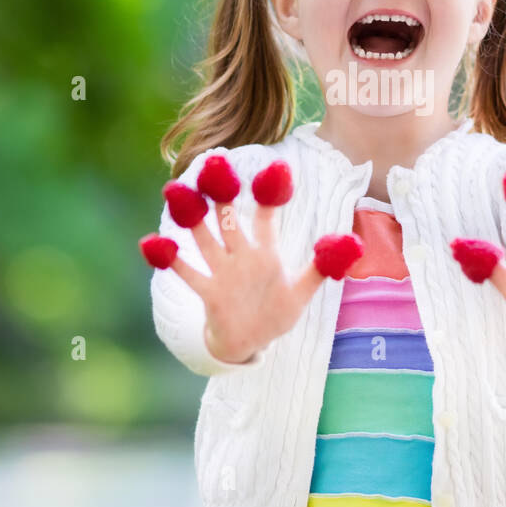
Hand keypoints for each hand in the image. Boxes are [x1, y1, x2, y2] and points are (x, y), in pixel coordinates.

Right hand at [140, 157, 363, 364]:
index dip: (270, 192)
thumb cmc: (275, 314)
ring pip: (204, 238)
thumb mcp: (301, 293)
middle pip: (228, 218)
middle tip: (214, 163)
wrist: (249, 343)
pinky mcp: (207, 291)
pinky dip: (170, 260)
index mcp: (264, 251)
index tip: (275, 167)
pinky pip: (186, 272)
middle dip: (222, 193)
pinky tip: (153, 242)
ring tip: (176, 190)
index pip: (265, 215)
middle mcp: (239, 255)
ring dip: (192, 217)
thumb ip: (321, 268)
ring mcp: (220, 271)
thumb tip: (352, 244)